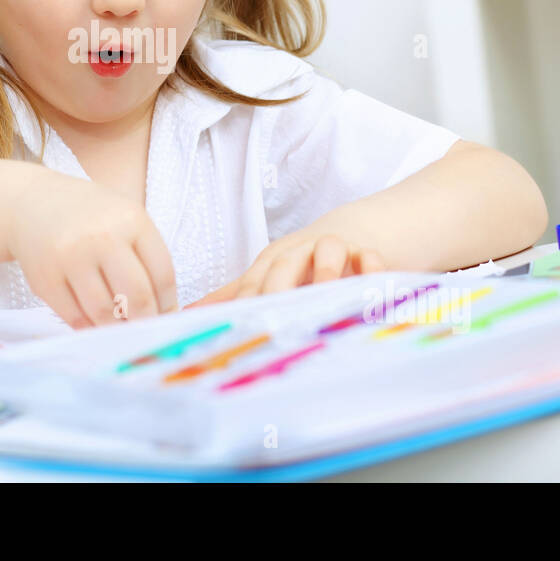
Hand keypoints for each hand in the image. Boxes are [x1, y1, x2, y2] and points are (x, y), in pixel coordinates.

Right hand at [6, 168, 177, 328]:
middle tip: (145, 330)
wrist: (32, 202)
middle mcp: (102, 236)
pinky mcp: (45, 279)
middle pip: (137, 297)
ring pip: (105, 313)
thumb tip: (164, 312)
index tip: (166, 316)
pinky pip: (75, 318)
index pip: (162, 275)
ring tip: (120, 327)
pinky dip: (90, 327)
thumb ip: (146, 256)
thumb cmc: (89, 215)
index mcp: (132, 219)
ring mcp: (71, 257)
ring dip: (117, 329)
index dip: (168, 304)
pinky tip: (95, 322)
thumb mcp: (125, 218)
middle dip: (146, 321)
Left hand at [186, 233, 385, 308]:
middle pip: (283, 264)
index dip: (245, 303)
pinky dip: (369, 268)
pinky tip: (369, 286)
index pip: (253, 282)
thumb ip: (233, 294)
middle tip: (273, 315)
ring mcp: (333, 250)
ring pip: (327, 251)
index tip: (238, 329)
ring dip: (324, 271)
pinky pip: (368, 256)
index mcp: (271, 262)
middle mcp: (299, 253)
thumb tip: (189, 312)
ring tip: (322, 292)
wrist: (349, 231)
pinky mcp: (365, 252)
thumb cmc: (301, 263)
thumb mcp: (266, 275)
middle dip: (276, 287)